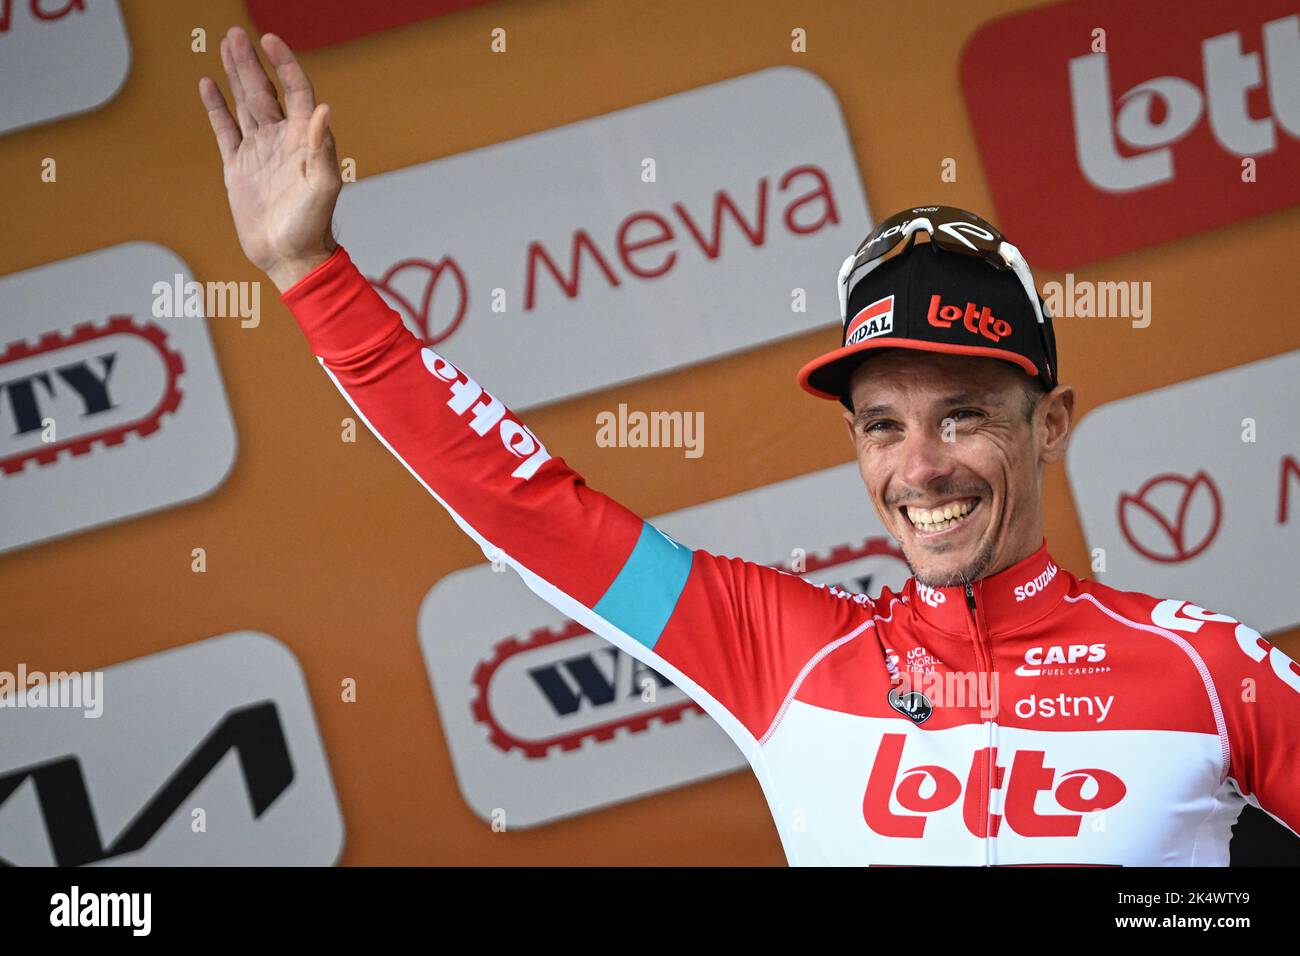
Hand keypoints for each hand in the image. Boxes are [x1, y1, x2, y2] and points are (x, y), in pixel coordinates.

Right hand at [198, 26, 341, 291]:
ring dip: (236, 75)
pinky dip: (216, 107)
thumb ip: (322, 149)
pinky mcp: (238, 167)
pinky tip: (209, 84)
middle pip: (265, 91)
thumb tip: (324, 108)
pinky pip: (225, 129)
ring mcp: (259, 151)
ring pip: (245, 104)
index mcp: (305, 140)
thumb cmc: (311, 226)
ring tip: (226, 45)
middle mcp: (282, 140)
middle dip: (251, 62)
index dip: (285, 65)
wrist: (289, 256)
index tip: (271, 41)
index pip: (296, 92)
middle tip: (236, 34)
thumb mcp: (322, 188)